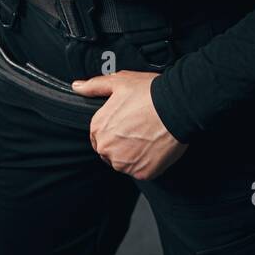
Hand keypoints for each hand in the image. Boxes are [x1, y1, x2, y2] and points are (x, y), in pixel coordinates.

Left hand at [71, 69, 188, 179]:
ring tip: (148, 136)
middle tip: (139, 129)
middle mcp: (107, 148)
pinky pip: (141, 171)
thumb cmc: (149, 93)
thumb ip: (94, 86)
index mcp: (98, 128)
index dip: (113, 129)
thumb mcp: (119, 82)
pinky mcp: (142, 173)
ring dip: (133, 154)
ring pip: (124, 163)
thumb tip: (77, 87)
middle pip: (110, 151)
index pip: (98, 137)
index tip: (126, 124)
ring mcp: (124, 163)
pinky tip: (155, 146)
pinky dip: (148, 162)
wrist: (176, 107)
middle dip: (122, 143)